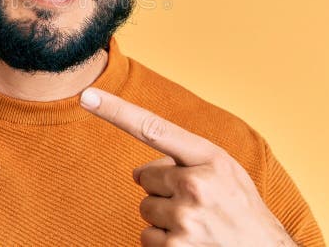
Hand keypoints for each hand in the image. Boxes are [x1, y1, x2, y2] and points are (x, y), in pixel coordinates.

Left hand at [80, 88, 296, 246]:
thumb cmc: (241, 209)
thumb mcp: (224, 170)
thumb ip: (185, 159)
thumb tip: (139, 173)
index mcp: (209, 159)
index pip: (153, 128)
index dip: (116, 111)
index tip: (87, 96)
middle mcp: (196, 186)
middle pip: (143, 177)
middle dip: (162, 189)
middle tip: (196, 203)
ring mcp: (184, 220)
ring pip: (144, 208)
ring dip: (163, 217)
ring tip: (197, 225)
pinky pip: (146, 236)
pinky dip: (163, 241)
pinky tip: (191, 242)